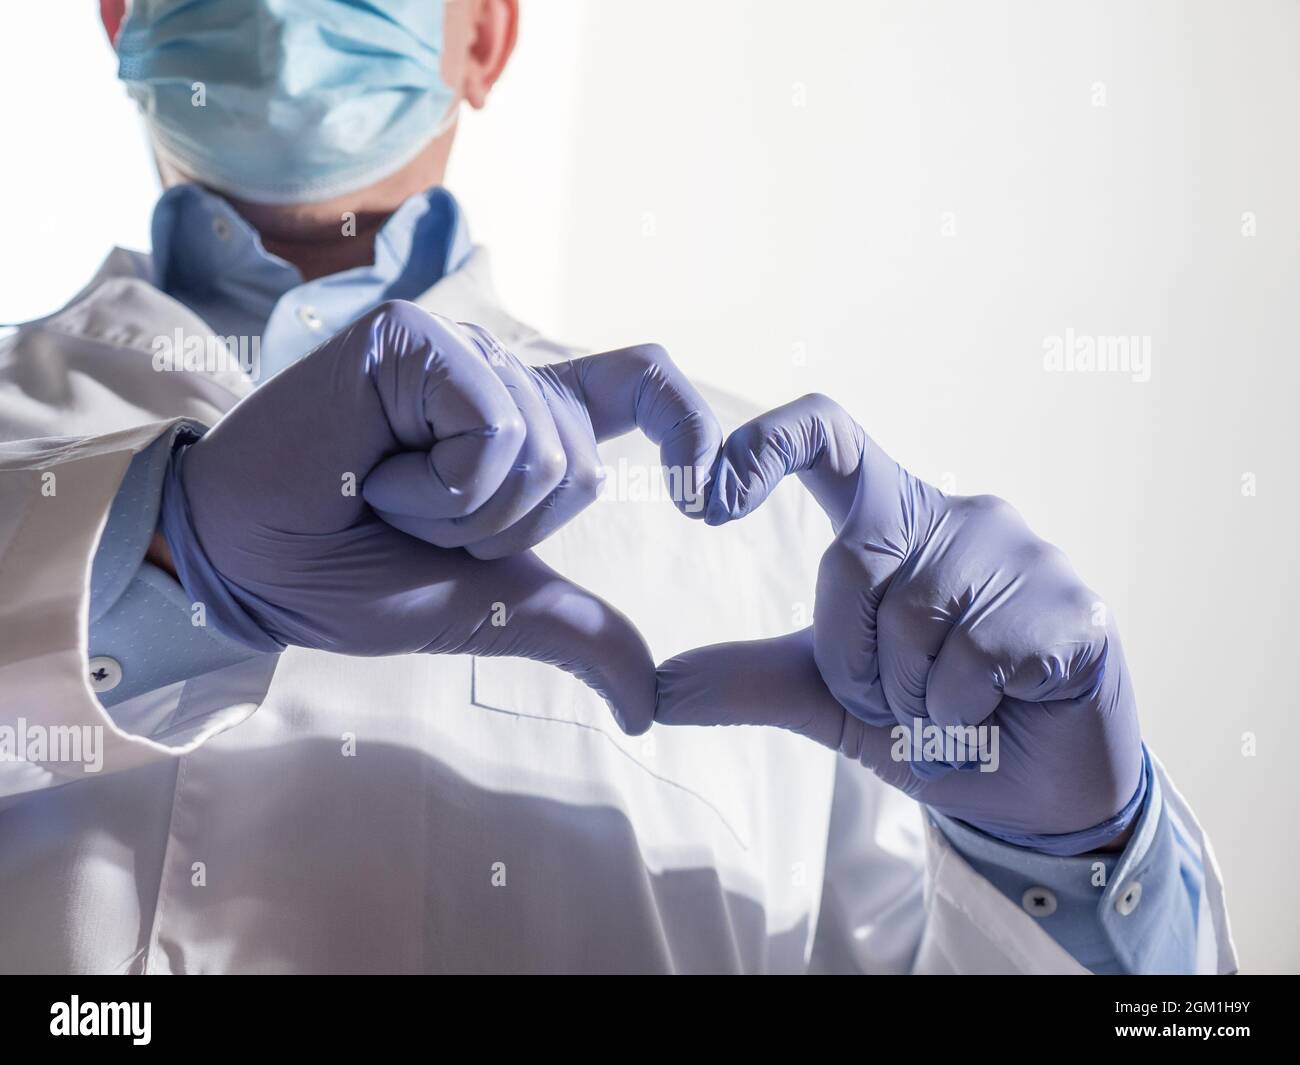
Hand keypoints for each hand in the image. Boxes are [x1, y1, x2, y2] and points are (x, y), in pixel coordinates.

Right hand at [159, 300, 720, 733]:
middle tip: (416, 520)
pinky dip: (441, 492)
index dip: (691, 426)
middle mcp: (500, 379)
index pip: (644, 388)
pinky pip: (494, 435)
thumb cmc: (354, 577)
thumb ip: (574, 631)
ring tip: (387, 496)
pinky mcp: (413, 339)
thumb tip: (651, 702)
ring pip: (542, 453)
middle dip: (502, 532)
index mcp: (528, 424)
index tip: (708, 502)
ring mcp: (458, 351)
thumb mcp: (487, 608)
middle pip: (584, 463)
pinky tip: (374, 476)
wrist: (249, 569)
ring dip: (461, 515)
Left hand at [656, 394, 1142, 847]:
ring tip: (953, 714)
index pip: (826, 437)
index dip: (762, 447)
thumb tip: (652, 690)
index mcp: (892, 520)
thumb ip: (749, 681)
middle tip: (893, 706)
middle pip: (851, 560)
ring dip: (912, 700)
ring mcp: (1022, 553)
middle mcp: (957, 516)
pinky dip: (962, 718)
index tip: (701, 504)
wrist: (1037, 796)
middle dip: (851, 660)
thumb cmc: (934, 723)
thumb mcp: (828, 700)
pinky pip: (974, 661)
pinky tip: (996, 720)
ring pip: (911, 618)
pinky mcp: (1071, 605)